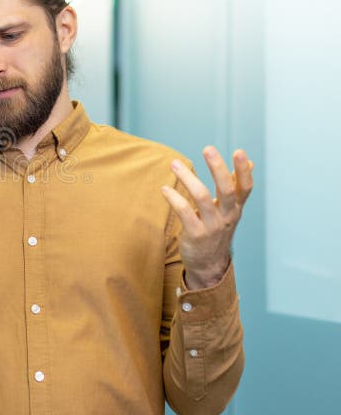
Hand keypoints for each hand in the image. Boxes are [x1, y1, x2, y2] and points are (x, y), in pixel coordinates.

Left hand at [161, 146, 254, 289]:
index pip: (245, 187)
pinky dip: (174, 198)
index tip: (239, 151)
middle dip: (217, 168)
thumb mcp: (230, 210)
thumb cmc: (217, 229)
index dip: (243, 171)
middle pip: (225, 189)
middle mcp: (227, 216)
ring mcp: (211, 226)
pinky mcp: (195, 234)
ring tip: (174, 164)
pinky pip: (184, 212)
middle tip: (207, 148)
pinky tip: (164, 189)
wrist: (208, 265)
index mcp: (235, 208)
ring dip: (187, 178)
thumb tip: (251, 162)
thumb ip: (236, 187)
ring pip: (201, 197)